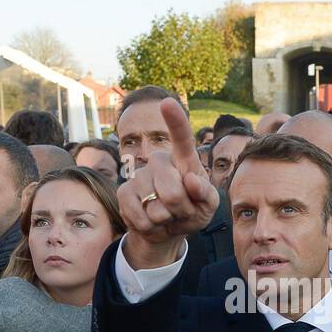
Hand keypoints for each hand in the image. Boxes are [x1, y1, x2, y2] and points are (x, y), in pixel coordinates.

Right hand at [118, 98, 218, 268]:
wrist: (167, 228)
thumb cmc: (192, 209)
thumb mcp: (208, 205)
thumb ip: (206, 194)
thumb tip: (190, 180)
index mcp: (184, 159)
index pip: (182, 138)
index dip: (175, 121)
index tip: (167, 103)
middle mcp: (159, 161)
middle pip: (172, 193)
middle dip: (182, 211)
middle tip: (182, 210)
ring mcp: (139, 175)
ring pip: (157, 209)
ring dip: (166, 221)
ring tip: (167, 215)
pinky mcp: (123, 193)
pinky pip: (141, 219)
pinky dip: (152, 228)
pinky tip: (152, 221)